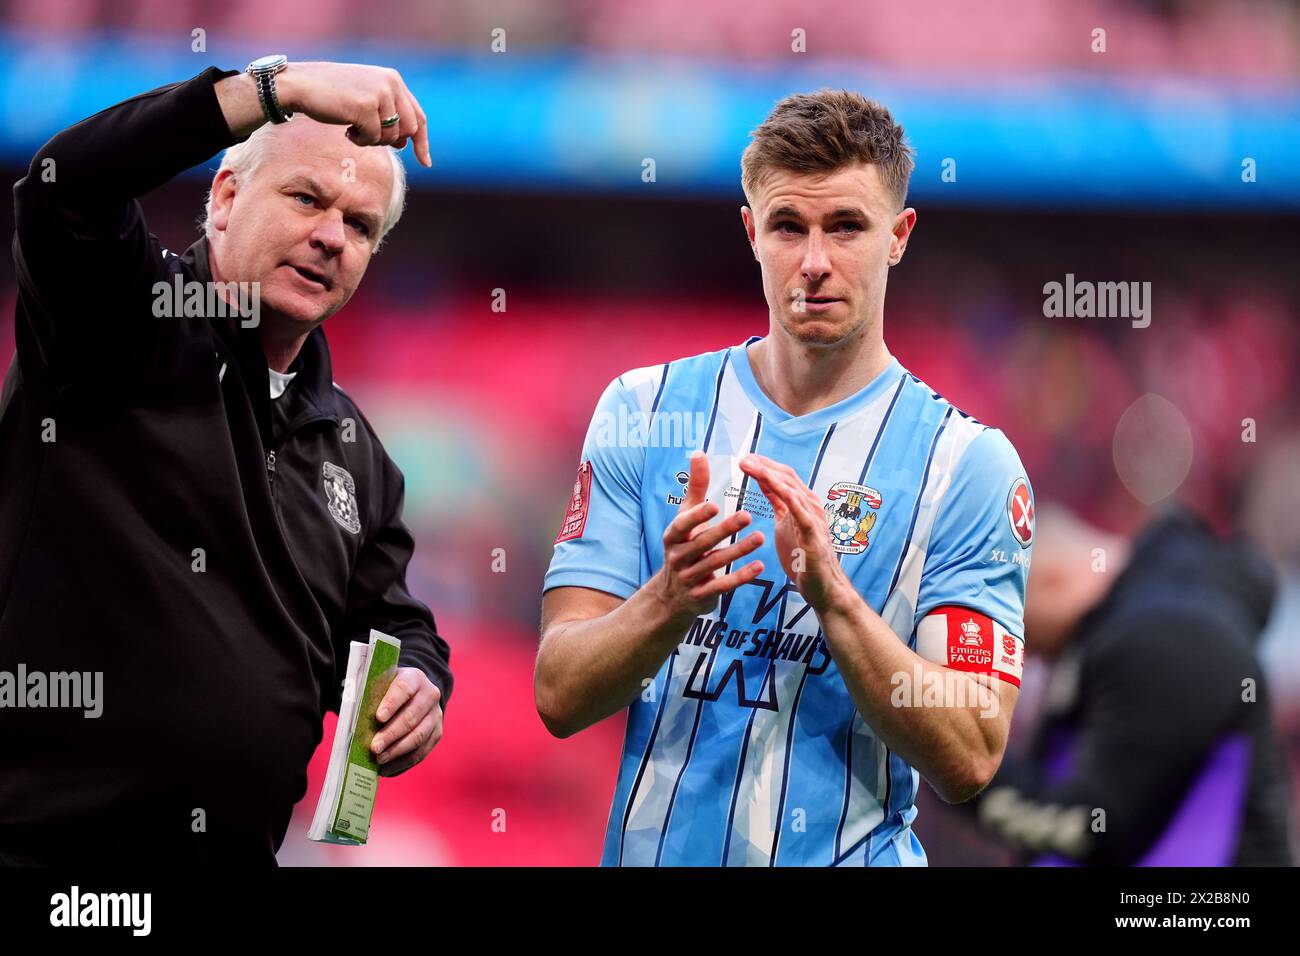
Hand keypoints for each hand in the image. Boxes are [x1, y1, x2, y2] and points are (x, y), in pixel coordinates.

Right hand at [277, 61, 431, 166]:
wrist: (300, 84)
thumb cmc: (330, 94)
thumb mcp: (365, 98)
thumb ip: (387, 113)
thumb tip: (406, 142)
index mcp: (393, 79)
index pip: (418, 116)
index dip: (422, 141)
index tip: (426, 163)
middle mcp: (391, 83)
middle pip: (408, 130)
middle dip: (390, 141)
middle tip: (367, 136)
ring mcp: (380, 93)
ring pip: (391, 136)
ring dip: (372, 140)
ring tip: (353, 127)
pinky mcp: (366, 106)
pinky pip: (373, 138)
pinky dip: (360, 140)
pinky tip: (346, 129)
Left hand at [371, 667, 443, 774]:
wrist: (411, 693)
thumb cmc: (386, 690)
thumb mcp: (378, 685)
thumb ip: (369, 697)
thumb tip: (355, 722)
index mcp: (414, 678)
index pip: (403, 689)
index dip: (391, 703)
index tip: (378, 718)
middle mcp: (430, 695)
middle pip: (411, 716)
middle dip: (391, 734)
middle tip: (374, 747)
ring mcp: (436, 715)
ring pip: (418, 736)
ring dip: (397, 750)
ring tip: (379, 760)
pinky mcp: (436, 733)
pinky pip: (421, 751)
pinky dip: (403, 762)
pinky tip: (387, 768)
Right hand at [652, 450, 764, 621]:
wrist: (672, 596)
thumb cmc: (683, 546)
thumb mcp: (685, 518)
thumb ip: (695, 488)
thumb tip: (699, 452)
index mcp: (673, 536)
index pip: (682, 524)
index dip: (697, 516)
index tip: (714, 504)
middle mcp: (678, 557)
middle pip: (702, 543)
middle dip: (724, 530)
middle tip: (747, 515)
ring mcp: (689, 578)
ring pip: (715, 563)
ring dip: (738, 551)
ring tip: (761, 538)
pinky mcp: (702, 595)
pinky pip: (723, 585)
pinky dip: (741, 576)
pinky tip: (760, 566)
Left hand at [738, 453, 849, 611]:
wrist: (821, 585)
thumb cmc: (802, 554)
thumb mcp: (785, 522)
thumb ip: (778, 501)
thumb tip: (764, 480)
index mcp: (802, 502)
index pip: (783, 476)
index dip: (764, 465)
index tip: (744, 458)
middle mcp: (810, 506)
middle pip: (787, 478)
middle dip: (764, 466)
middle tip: (743, 459)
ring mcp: (814, 519)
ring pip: (793, 491)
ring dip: (771, 477)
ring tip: (752, 468)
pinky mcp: (814, 536)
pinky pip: (802, 514)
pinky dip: (791, 499)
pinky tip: (778, 489)